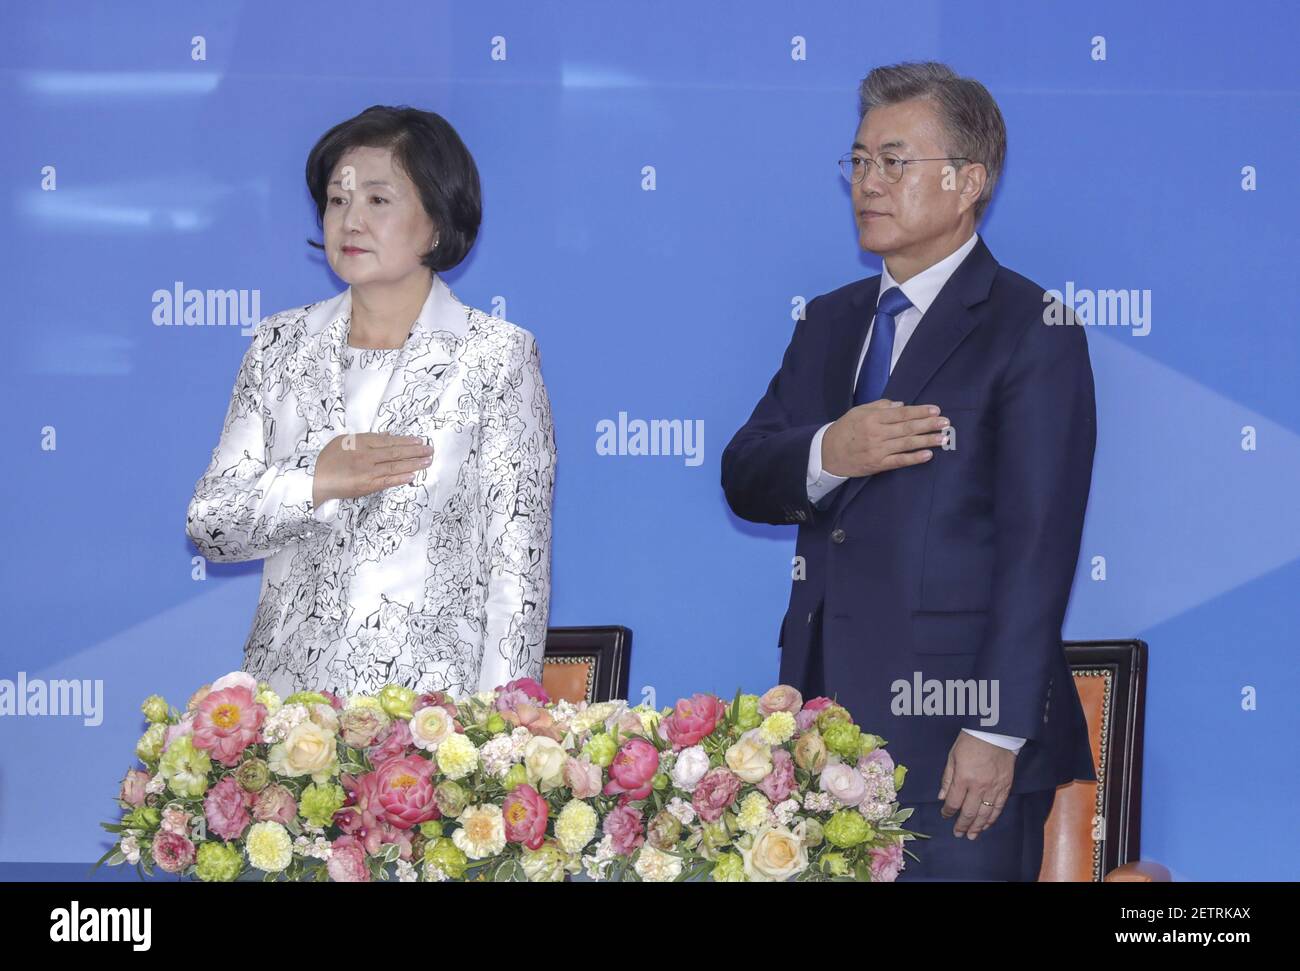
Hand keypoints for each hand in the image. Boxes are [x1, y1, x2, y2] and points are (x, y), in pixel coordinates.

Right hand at [312, 433, 433, 505]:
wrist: (314, 478)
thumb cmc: (327, 459)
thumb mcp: (344, 442)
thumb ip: (365, 439)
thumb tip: (387, 436)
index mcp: (360, 442)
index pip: (388, 441)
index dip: (406, 441)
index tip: (419, 441)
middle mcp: (365, 455)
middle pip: (395, 452)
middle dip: (415, 451)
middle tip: (430, 450)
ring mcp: (367, 471)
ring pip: (395, 466)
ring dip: (414, 464)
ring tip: (427, 461)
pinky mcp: (367, 485)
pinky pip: (387, 481)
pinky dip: (401, 478)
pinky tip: (413, 475)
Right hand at [821, 399, 949, 476]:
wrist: (827, 454)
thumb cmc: (844, 430)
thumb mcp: (858, 411)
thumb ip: (879, 406)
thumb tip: (900, 405)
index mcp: (872, 417)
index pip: (901, 413)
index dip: (920, 411)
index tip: (936, 410)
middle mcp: (876, 433)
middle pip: (907, 427)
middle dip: (928, 425)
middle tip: (946, 423)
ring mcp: (878, 450)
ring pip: (906, 444)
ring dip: (926, 440)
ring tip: (943, 438)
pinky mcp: (877, 464)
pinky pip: (899, 461)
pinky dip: (914, 458)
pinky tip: (928, 455)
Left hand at [937, 731, 1015, 839]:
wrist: (996, 733)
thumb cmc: (970, 741)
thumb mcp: (953, 757)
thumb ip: (947, 779)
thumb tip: (941, 797)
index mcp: (963, 778)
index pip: (954, 802)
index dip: (948, 811)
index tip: (945, 815)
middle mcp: (979, 786)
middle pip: (969, 812)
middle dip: (962, 825)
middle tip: (958, 833)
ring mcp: (994, 788)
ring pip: (985, 814)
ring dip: (977, 827)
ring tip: (972, 835)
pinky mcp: (1005, 787)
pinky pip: (998, 807)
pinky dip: (992, 818)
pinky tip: (986, 825)